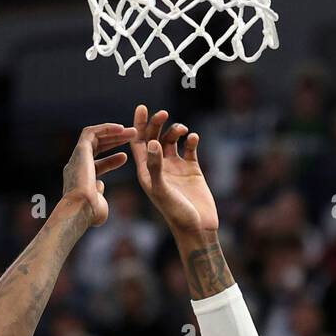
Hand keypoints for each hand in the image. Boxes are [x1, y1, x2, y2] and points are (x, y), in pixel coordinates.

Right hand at [61, 123, 135, 226]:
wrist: (80, 209)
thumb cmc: (90, 213)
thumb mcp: (98, 204)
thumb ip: (99, 194)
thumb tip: (100, 184)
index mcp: (82, 179)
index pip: (97, 164)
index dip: (112, 160)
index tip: (126, 157)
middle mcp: (77, 165)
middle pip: (96, 147)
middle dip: (115, 141)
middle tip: (133, 137)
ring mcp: (77, 157)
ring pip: (95, 137)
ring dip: (113, 132)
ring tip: (132, 131)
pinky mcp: (80, 150)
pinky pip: (91, 132)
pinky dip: (106, 128)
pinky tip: (121, 129)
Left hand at [131, 104, 219, 234]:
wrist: (197, 228)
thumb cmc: (176, 213)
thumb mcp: (162, 190)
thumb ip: (156, 166)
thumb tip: (153, 142)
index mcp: (147, 171)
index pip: (138, 143)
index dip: (138, 125)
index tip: (141, 107)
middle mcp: (160, 167)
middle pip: (155, 138)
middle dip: (157, 124)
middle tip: (162, 114)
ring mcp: (176, 168)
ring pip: (172, 141)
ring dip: (175, 131)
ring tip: (181, 130)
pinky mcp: (193, 170)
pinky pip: (190, 149)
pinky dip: (191, 140)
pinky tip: (193, 138)